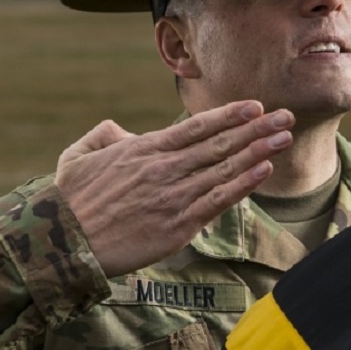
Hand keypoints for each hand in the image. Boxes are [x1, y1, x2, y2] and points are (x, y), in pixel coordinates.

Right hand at [54, 101, 294, 276]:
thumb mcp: (77, 157)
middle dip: (256, 128)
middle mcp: (165, 169)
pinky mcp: (179, 225)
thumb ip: (102, 135)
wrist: (64, 244)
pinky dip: (244, 183)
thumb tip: (122, 130)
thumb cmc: (68, 202)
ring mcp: (174, 196)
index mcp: (143, 149)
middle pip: (220, 143)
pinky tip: (265, 170)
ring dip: (259, 151)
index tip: (255, 105)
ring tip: (284, 137)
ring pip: (225, 168)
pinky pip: (219, 200)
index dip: (228, 115)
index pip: (195, 127)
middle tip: (285, 116)